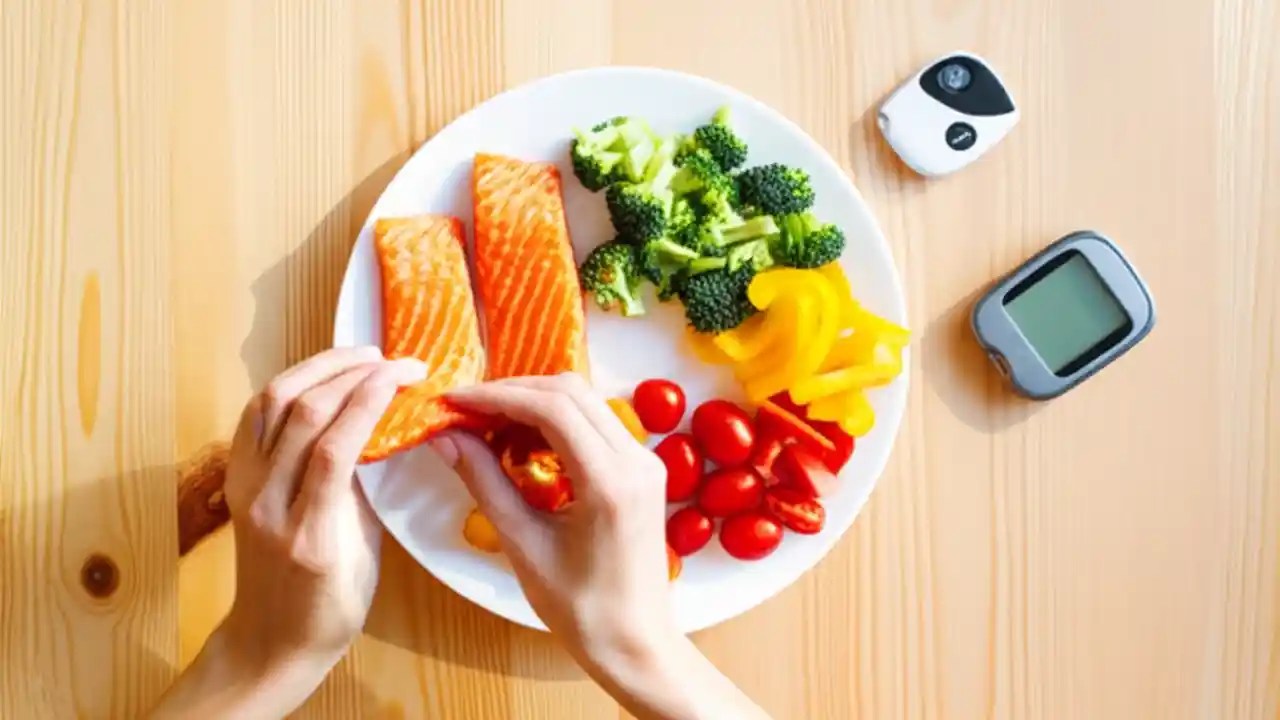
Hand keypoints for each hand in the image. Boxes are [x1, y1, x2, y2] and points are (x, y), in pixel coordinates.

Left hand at [152, 347, 425, 718]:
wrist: (270, 641)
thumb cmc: (331, 609)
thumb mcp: (366, 556)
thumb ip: (365, 492)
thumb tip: (379, 431)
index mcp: (311, 533)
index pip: (337, 445)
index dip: (372, 397)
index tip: (405, 372)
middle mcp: (267, 505)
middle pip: (303, 413)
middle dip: (350, 373)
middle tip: (389, 359)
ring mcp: (243, 489)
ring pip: (271, 403)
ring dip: (316, 368)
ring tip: (357, 356)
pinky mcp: (233, 480)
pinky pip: (254, 417)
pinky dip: (287, 386)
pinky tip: (317, 377)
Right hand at [439, 373, 672, 654]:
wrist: (636, 642)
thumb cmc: (580, 608)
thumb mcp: (522, 544)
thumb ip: (486, 483)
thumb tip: (446, 438)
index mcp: (610, 481)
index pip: (552, 408)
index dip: (497, 396)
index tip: (454, 401)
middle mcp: (637, 459)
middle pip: (571, 392)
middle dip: (514, 393)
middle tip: (467, 411)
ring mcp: (646, 461)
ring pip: (585, 403)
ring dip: (535, 405)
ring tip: (489, 428)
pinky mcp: (644, 469)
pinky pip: (597, 425)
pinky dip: (557, 423)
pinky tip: (523, 445)